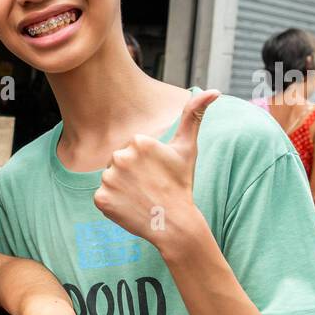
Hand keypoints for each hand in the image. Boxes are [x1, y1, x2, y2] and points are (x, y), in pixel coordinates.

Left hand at [93, 89, 219, 246]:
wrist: (174, 223)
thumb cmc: (181, 184)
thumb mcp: (188, 148)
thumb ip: (193, 116)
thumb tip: (214, 90)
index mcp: (139, 142)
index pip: (131, 149)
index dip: (143, 163)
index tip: (156, 174)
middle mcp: (120, 157)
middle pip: (118, 162)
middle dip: (130, 173)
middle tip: (148, 187)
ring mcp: (109, 179)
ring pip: (110, 179)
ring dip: (121, 188)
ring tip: (140, 197)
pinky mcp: (101, 199)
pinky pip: (101, 197)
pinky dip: (112, 203)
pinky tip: (129, 207)